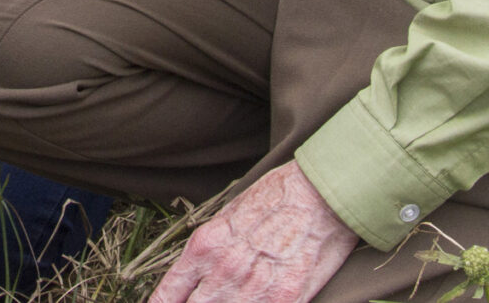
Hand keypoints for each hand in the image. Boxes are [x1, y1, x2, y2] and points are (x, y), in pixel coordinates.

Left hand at [149, 162, 355, 302]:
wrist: (320, 194)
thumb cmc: (276, 199)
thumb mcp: (228, 217)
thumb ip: (208, 252)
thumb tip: (194, 279)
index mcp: (205, 247)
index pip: (168, 294)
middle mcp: (223, 272)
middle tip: (200, 301)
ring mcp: (254, 290)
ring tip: (229, 299)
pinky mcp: (285, 300)